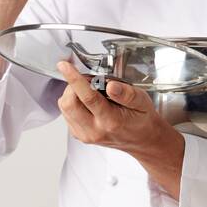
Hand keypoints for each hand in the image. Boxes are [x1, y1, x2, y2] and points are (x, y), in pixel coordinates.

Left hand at [55, 61, 185, 194]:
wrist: (142, 140)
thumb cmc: (141, 120)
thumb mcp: (142, 102)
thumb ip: (126, 93)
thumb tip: (110, 85)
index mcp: (111, 120)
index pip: (88, 97)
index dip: (74, 79)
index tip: (64, 66)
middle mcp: (95, 130)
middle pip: (69, 103)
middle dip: (72, 85)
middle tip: (88, 81)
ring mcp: (85, 135)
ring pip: (65, 108)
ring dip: (72, 94)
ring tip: (90, 91)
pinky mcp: (79, 135)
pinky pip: (67, 114)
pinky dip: (73, 103)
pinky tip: (87, 102)